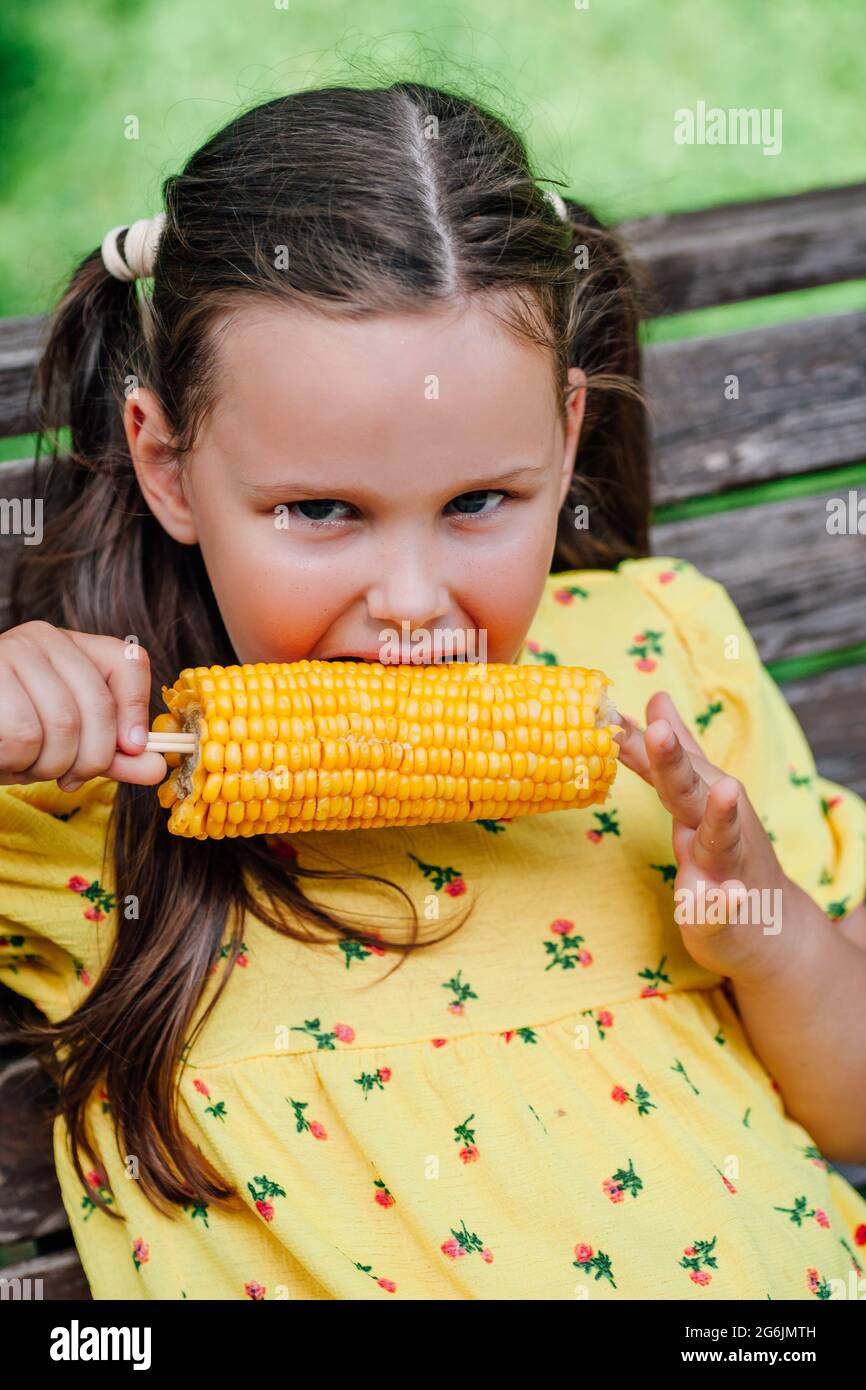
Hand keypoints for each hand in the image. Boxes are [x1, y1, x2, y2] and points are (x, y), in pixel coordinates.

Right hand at [0, 621, 166, 789]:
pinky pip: (23, 735)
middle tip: (70, 778)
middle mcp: (44, 639)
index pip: (129, 663)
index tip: (132, 750)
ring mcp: (10, 652)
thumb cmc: (9, 734)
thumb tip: (158, 768)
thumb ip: (113, 754)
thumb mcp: (68, 743)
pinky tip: (5, 758)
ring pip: (61, 725)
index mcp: (74, 646)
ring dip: (49, 765)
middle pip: (97, 707)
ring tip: (29, 765)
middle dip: (90, 759)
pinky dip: (19, 762)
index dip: (137, 712)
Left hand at [613, 690, 793, 976]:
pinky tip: (727, 896)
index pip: (664, 765)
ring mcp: (725, 870)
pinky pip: (723, 911)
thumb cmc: (722, 858)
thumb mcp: (694, 804)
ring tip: (727, 790)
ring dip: (722, 816)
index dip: (639, 740)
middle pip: (690, 791)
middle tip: (658, 730)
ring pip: (721, 841)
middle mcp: (713, 828)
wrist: (770, 926)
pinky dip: (723, 903)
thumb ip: (674, 757)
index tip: (608, 710)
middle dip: (676, 761)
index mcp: (697, 803)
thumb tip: (656, 700)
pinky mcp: (727, 917)